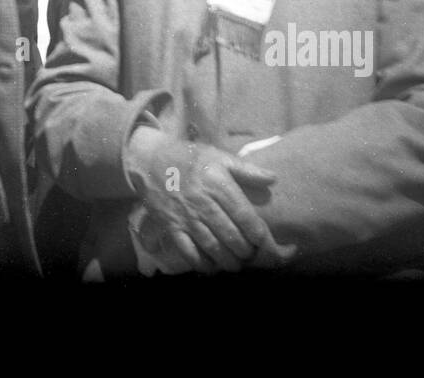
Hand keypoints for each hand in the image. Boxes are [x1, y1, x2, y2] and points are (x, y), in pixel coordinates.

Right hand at [125, 127, 288, 272]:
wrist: (150, 160)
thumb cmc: (189, 158)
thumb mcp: (218, 157)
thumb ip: (247, 170)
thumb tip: (273, 179)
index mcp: (218, 184)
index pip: (245, 216)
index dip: (259, 235)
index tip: (268, 243)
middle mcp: (203, 203)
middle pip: (231, 236)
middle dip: (246, 251)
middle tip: (252, 255)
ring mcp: (186, 217)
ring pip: (212, 247)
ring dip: (228, 261)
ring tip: (236, 264)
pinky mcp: (171, 226)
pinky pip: (189, 251)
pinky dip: (202, 264)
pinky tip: (212, 267)